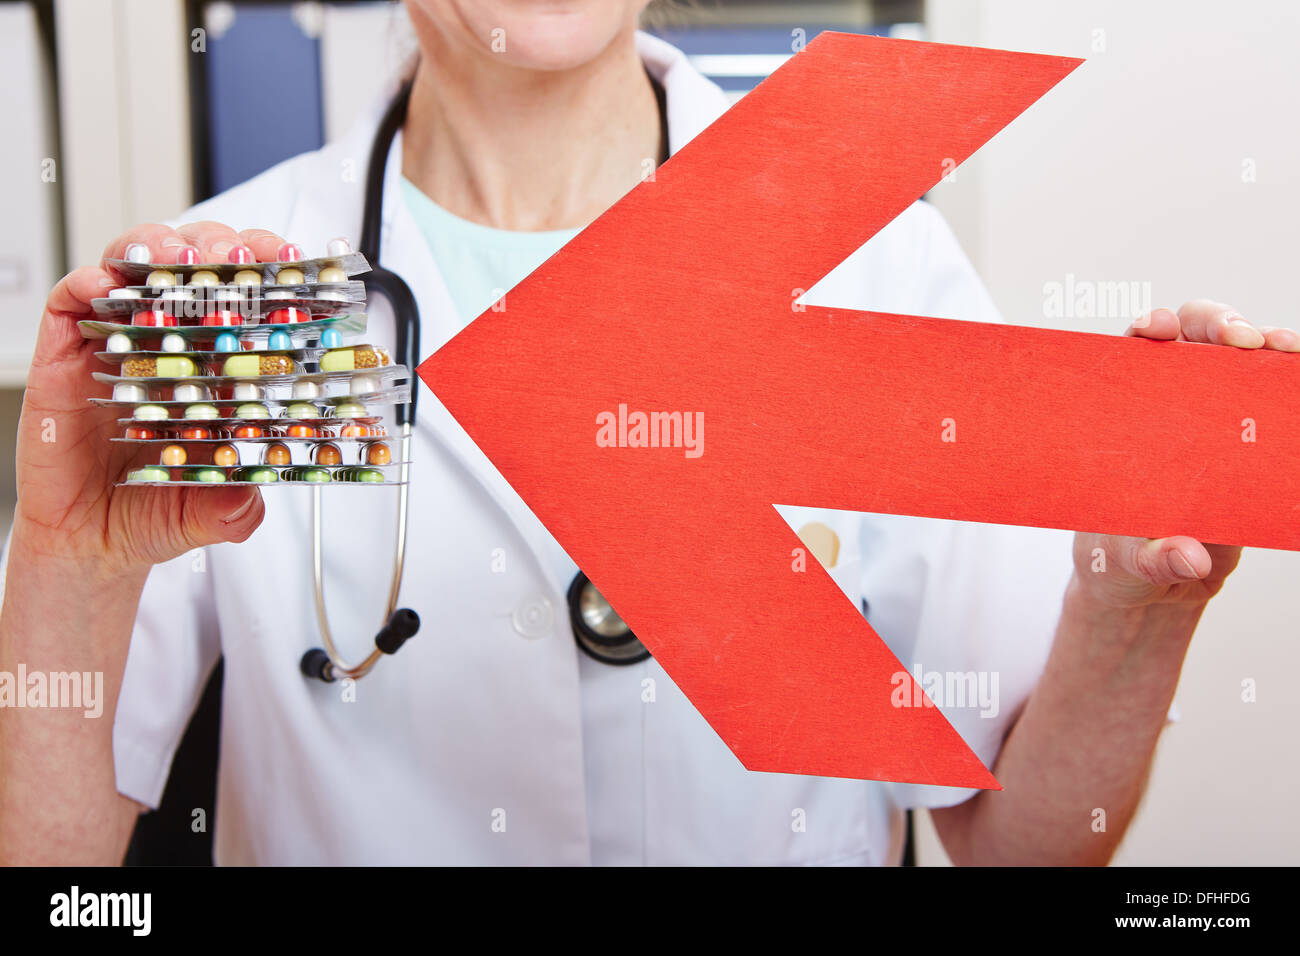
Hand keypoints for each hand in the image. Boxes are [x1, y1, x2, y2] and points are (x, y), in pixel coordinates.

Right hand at [12, 222, 289, 578]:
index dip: (274, 275)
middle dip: (223, 247)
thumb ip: (234, 508)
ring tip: (180, 259)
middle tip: (240, 258)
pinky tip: (107, 286)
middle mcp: (169, 343)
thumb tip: (251, 494)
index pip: (250, 301)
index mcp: (216, 366)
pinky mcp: (65, 355)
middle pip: (198, 265)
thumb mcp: (210, 513)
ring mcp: (117, 342)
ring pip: (137, 267)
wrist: (89, 538)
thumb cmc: (154, 509)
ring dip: (161, 249)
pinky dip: (89, 283)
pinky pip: (71, 302)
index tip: (298, 265)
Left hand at [1070, 300, 1295, 608]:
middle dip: (1221, 323)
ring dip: (1271, 346)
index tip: (1158, 330)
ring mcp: (1215, 421)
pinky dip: (1293, 384)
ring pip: (1246, 362)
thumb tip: (1189, 558)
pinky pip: (1276, 403)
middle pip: (1195, 339)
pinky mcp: (1249, 447)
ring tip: (1286, 351)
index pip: (1132, 353)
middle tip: (1243, 342)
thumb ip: (1153, 557)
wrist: (1153, 586)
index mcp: (1123, 418)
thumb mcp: (1125, 561)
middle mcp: (1170, 406)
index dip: (1148, 328)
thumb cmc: (1118, 559)